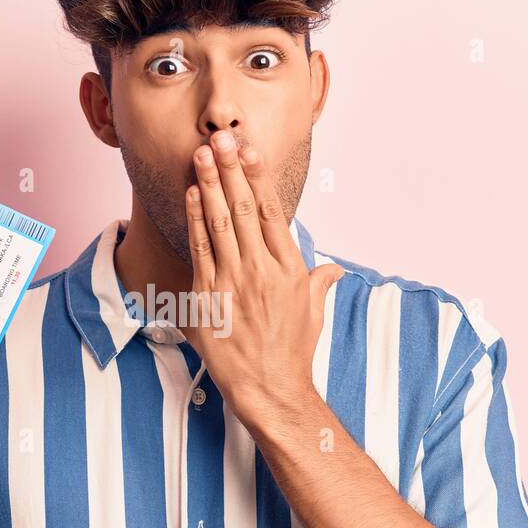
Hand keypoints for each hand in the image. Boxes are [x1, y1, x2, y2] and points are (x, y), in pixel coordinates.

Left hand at [183, 129, 344, 424]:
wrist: (270, 390)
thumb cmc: (292, 352)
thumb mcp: (314, 313)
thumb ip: (321, 283)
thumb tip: (336, 270)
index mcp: (291, 268)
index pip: (273, 212)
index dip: (259, 178)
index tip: (249, 150)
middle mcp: (263, 271)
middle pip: (245, 210)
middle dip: (230, 170)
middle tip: (221, 137)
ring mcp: (234, 283)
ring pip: (221, 224)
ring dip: (210, 186)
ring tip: (201, 154)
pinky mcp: (210, 299)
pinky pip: (200, 251)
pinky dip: (195, 221)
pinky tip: (191, 196)